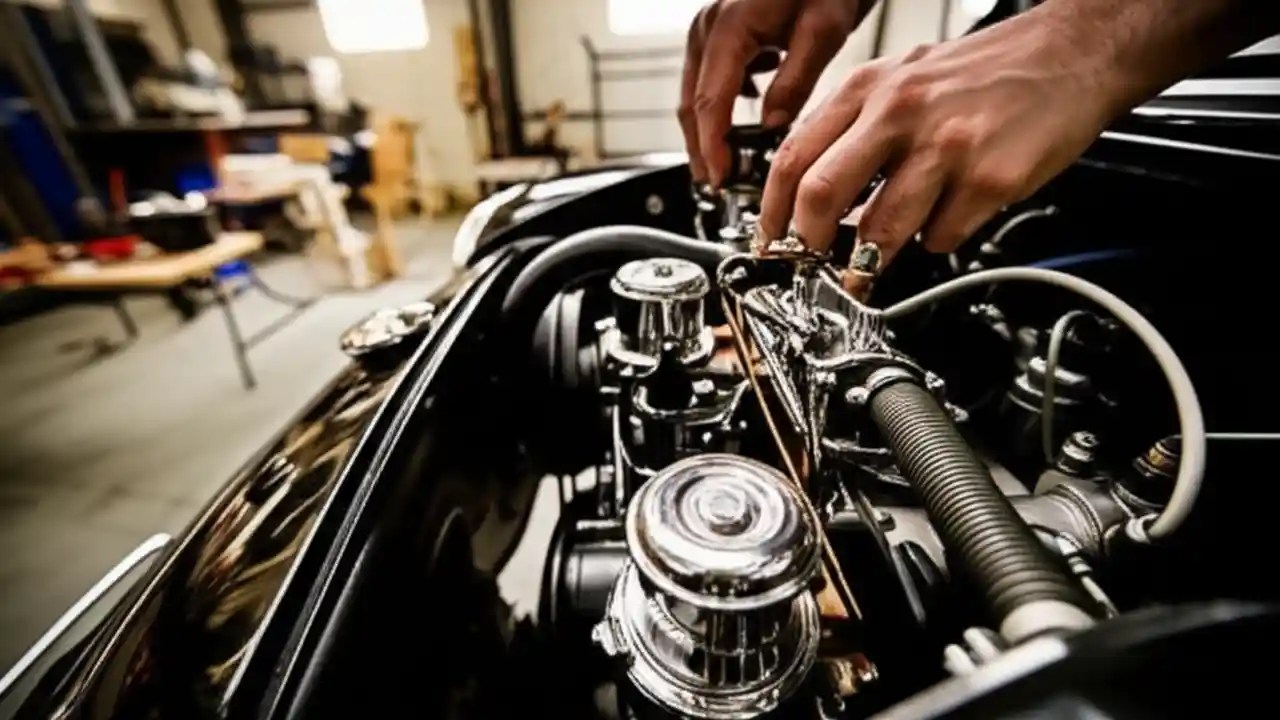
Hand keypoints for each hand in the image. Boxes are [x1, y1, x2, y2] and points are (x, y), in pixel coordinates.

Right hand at [679, 0, 869, 185]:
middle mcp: (707, 28)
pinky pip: (708, 78)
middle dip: (703, 148)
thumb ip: (796, 81)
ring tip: (729, 162)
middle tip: (719, 183)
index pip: (710, 102)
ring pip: (696, 93)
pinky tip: (747, 120)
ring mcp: (707, 29)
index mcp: (728, 27)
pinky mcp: (716, 32)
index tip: (720, 178)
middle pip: (692, 103)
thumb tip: (774, 125)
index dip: (712, 147)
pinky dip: (721, 105)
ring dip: (710, 130)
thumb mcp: (824, 30)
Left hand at [759, 8, 1120, 265]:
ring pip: (879, 229)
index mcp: (869, 87)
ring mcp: (946, 147)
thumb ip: (855, 130)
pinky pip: (941, 236)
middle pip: (821, 195)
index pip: (793, 157)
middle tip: (810, 265)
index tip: (771, 241)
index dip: (772, 212)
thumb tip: (810, 193)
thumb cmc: (982, 73)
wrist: (1071, 53)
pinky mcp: (989, 179)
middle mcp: (900, 112)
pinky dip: (935, 241)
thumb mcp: (902, 80)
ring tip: (869, 267)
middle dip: (807, 245)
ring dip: (868, 261)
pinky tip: (946, 219)